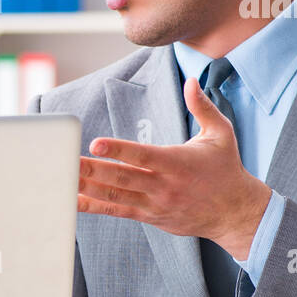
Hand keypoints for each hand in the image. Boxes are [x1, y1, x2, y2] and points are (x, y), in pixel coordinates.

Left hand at [77, 75, 272, 260]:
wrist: (235, 213)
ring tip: (61, 179)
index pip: (142, 155)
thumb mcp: (221, 133)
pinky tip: (72, 200)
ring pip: (115, 196)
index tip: (95, 143)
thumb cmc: (225, 169)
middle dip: (91, 170)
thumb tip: (191, 80)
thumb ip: (202, 106)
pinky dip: (94, 206)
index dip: (118, 149)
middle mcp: (163, 185)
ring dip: (86, 188)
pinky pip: (117, 211)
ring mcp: (154, 203)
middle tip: (65, 162)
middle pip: (121, 177)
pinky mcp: (149, 216)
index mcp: (177, 162)